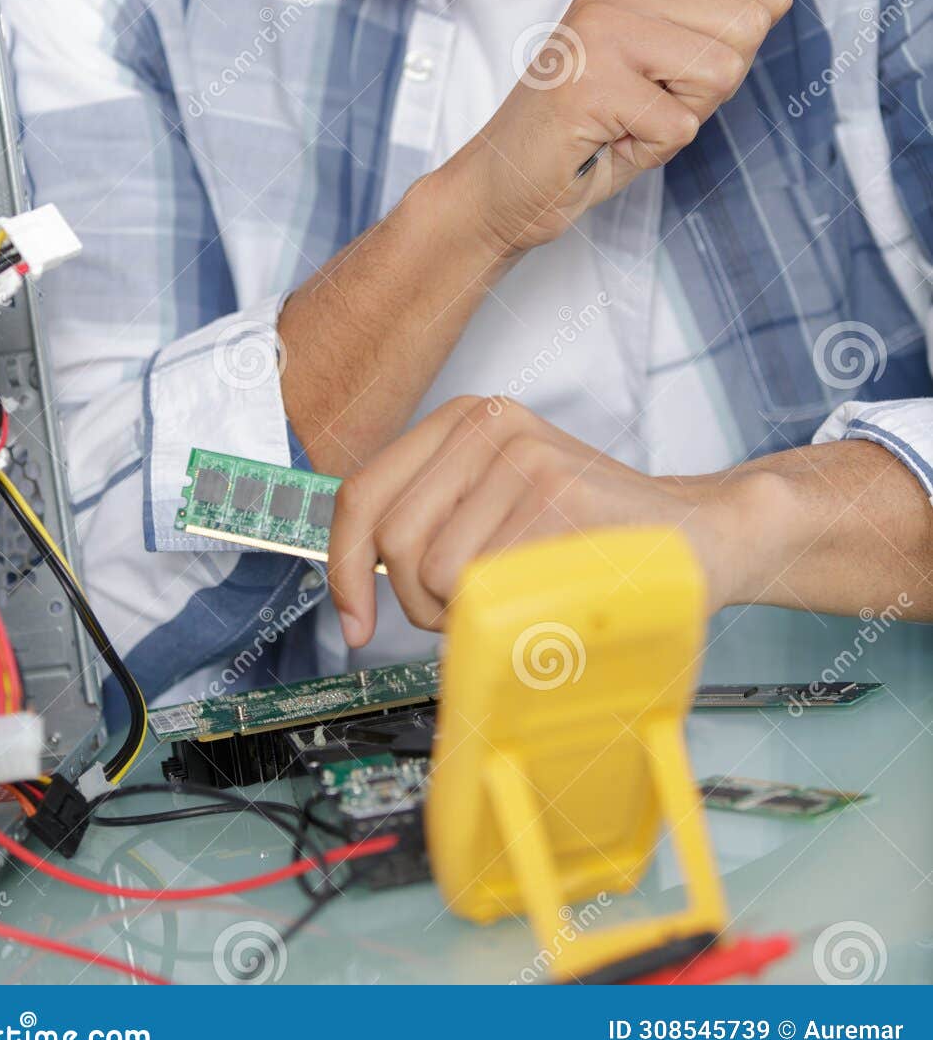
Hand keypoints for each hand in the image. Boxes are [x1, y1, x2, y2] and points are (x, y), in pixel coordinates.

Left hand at [328, 395, 755, 644]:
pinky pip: (483, 581)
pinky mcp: (553, 493)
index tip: (352, 619)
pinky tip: (543, 598)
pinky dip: (502, 612)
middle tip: (461, 615)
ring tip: (515, 600)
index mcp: (463, 420)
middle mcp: (486, 424)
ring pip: (432, 569)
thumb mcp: (501, 500)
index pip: (363, 492)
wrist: (697, 532)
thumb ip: (434, 518)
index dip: (343, 566)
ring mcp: (521, 455)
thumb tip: (353, 578)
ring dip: (461, 613)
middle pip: (392, 539)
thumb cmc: (591, 531)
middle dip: (415, 602)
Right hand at [451, 0, 791, 254]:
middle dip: (718, 82)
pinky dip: (651, 150)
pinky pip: (678, 125)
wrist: (506, 182)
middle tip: (657, 98)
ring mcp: (600, 34)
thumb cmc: (589, 128)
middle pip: (746, 22)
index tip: (738, 34)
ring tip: (631, 118)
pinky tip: (610, 139)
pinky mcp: (590, 85)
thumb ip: (705, 24)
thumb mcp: (656, 61)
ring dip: (685, 116)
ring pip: (721, 71)